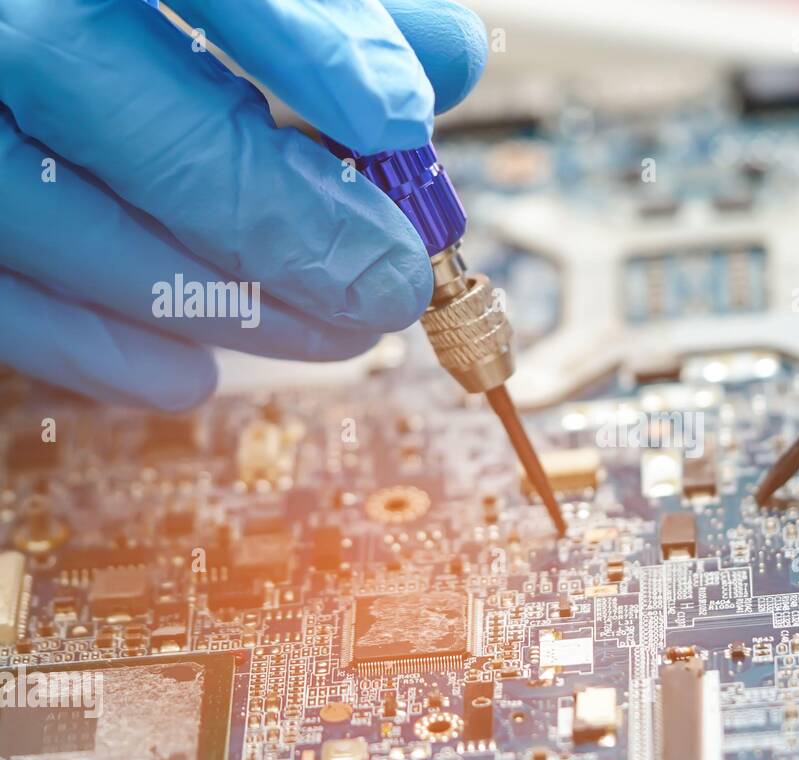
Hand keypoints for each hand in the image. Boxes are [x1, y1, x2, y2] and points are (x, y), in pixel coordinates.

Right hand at [0, 0, 486, 409]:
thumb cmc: (109, 19)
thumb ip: (324, 2)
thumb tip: (445, 57)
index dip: (306, 46)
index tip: (399, 122)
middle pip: (139, 124)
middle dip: (285, 221)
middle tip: (390, 285)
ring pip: (72, 228)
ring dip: (227, 306)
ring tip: (341, 334)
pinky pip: (3, 299)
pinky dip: (100, 350)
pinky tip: (194, 374)